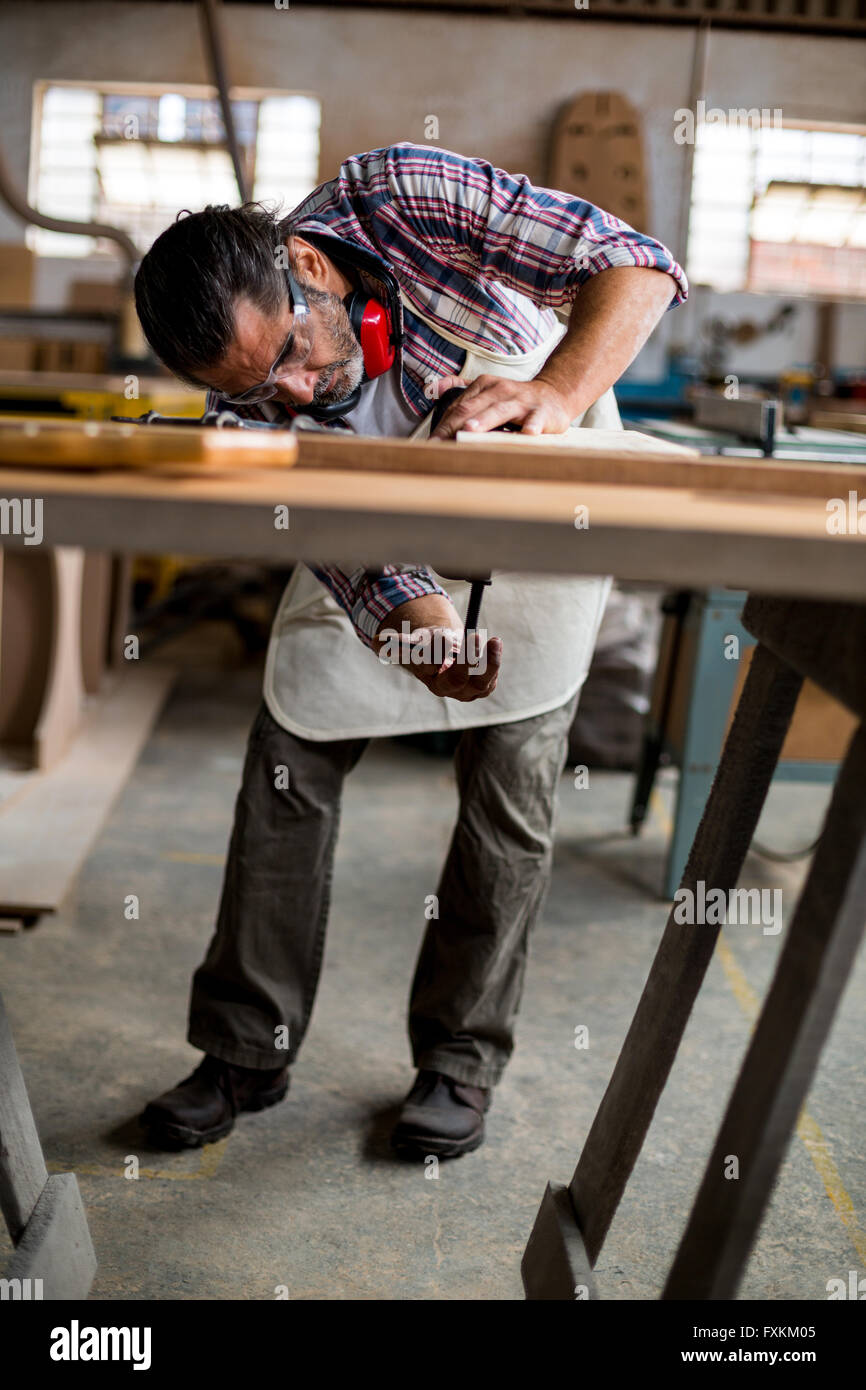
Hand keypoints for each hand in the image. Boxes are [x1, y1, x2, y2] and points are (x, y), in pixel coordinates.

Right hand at [380, 625, 502, 701]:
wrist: (447, 655)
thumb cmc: (428, 647)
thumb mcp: (413, 643)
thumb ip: (397, 642)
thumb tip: (379, 641)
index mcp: (429, 677)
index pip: (430, 666)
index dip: (437, 652)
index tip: (445, 636)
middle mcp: (449, 688)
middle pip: (457, 680)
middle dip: (466, 660)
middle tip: (473, 638)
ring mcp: (468, 690)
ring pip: (481, 683)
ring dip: (490, 662)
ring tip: (494, 641)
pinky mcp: (484, 686)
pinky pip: (492, 678)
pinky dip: (494, 662)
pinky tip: (494, 645)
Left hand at [429, 373, 572, 438]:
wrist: (554, 395)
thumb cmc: (516, 399)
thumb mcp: (489, 388)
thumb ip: (462, 389)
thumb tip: (435, 388)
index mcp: (485, 386)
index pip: (459, 407)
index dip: (443, 426)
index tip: (431, 444)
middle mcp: (501, 391)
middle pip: (473, 409)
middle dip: (454, 426)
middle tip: (440, 442)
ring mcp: (521, 401)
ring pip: (499, 411)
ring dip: (485, 421)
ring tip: (470, 430)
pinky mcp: (541, 412)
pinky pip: (534, 420)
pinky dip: (530, 427)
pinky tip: (527, 434)